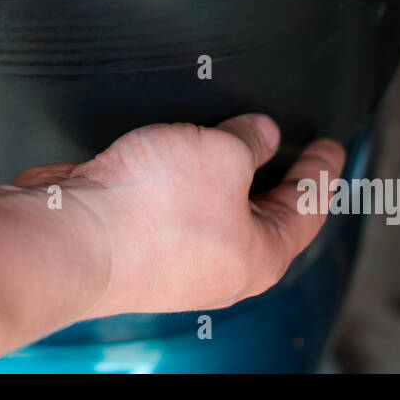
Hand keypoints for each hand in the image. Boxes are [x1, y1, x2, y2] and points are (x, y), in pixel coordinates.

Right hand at [13, 115, 346, 317]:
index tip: (330, 148)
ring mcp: (174, 259)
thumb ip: (249, 140)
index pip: (309, 207)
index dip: (322, 169)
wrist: (69, 237)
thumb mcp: (223, 154)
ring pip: (210, 208)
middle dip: (272, 173)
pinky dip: (177, 177)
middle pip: (260, 213)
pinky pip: (168, 206)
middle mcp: (221, 267)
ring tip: (223, 133)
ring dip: (217, 170)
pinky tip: (169, 151)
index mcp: (261, 256)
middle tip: (284, 140)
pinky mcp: (133, 244)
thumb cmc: (150, 209)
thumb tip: (259, 135)